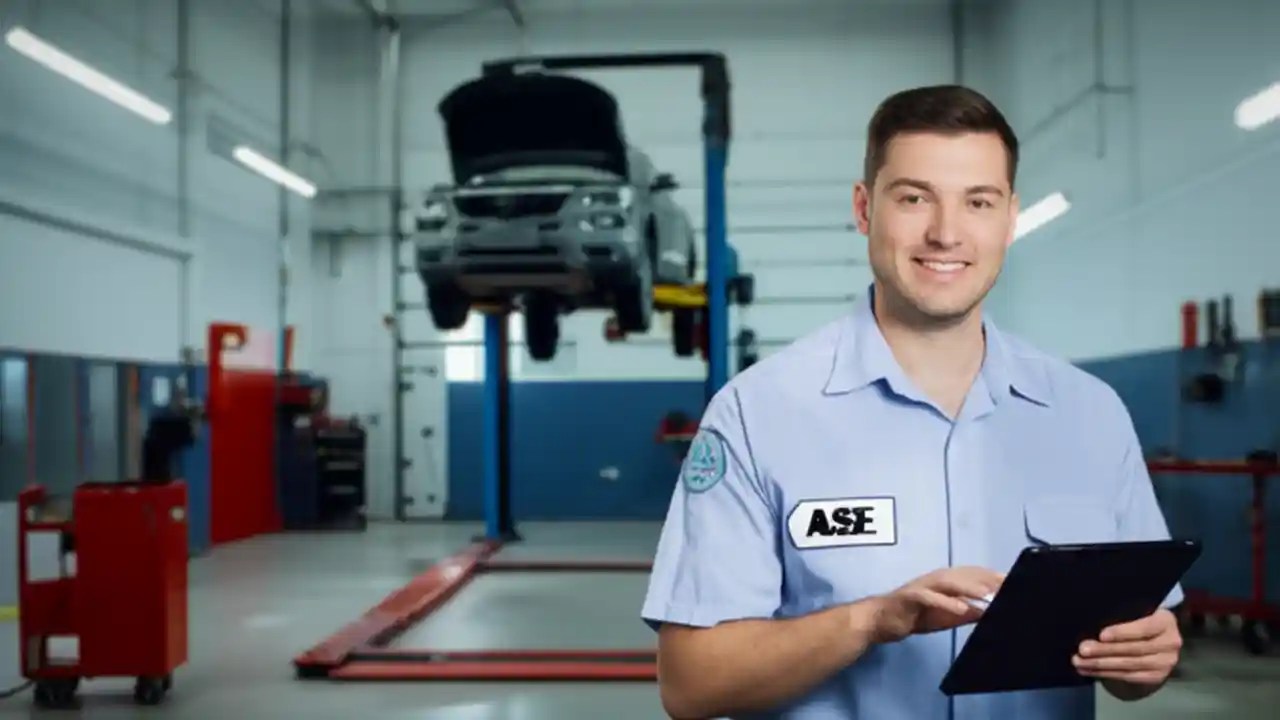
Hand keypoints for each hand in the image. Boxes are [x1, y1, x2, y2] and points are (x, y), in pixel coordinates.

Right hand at [869, 566, 1003, 643]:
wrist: (881, 620)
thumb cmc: (915, 616)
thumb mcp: (947, 616)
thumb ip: (968, 612)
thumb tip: (991, 611)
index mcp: (946, 581)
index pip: (973, 575)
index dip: (993, 577)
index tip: (1014, 582)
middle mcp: (935, 579)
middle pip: (964, 574)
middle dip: (986, 578)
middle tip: (1007, 585)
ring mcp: (922, 586)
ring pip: (947, 582)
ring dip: (968, 587)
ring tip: (987, 595)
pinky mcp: (910, 596)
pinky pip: (929, 598)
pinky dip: (945, 602)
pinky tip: (960, 609)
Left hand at [1073, 608, 1181, 690]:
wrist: (1158, 640)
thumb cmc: (1140, 618)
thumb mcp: (1138, 610)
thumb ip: (1123, 613)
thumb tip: (1091, 619)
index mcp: (1165, 621)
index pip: (1144, 628)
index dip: (1122, 632)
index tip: (1101, 635)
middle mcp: (1170, 642)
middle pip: (1134, 648)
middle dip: (1105, 650)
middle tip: (1082, 649)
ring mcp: (1165, 662)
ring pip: (1129, 665)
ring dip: (1101, 665)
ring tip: (1079, 662)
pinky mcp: (1156, 676)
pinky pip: (1128, 676)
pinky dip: (1105, 674)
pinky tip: (1089, 670)